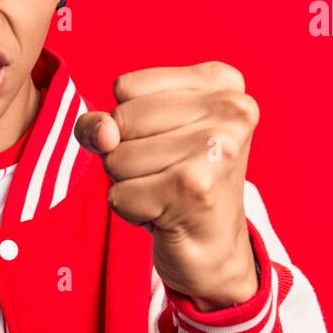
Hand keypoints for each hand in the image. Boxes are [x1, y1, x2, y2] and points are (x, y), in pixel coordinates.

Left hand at [74, 61, 258, 309]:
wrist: (217, 249)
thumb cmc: (177, 183)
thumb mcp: (141, 136)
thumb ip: (104, 121)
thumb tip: (102, 133)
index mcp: (222, 82)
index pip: (126, 87)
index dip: (127, 123)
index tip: (166, 142)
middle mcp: (230, 109)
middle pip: (121, 120)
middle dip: (125, 155)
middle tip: (166, 173)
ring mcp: (217, 148)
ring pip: (117, 158)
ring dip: (130, 184)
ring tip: (167, 193)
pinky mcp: (196, 188)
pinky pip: (120, 195)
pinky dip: (132, 210)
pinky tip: (166, 213)